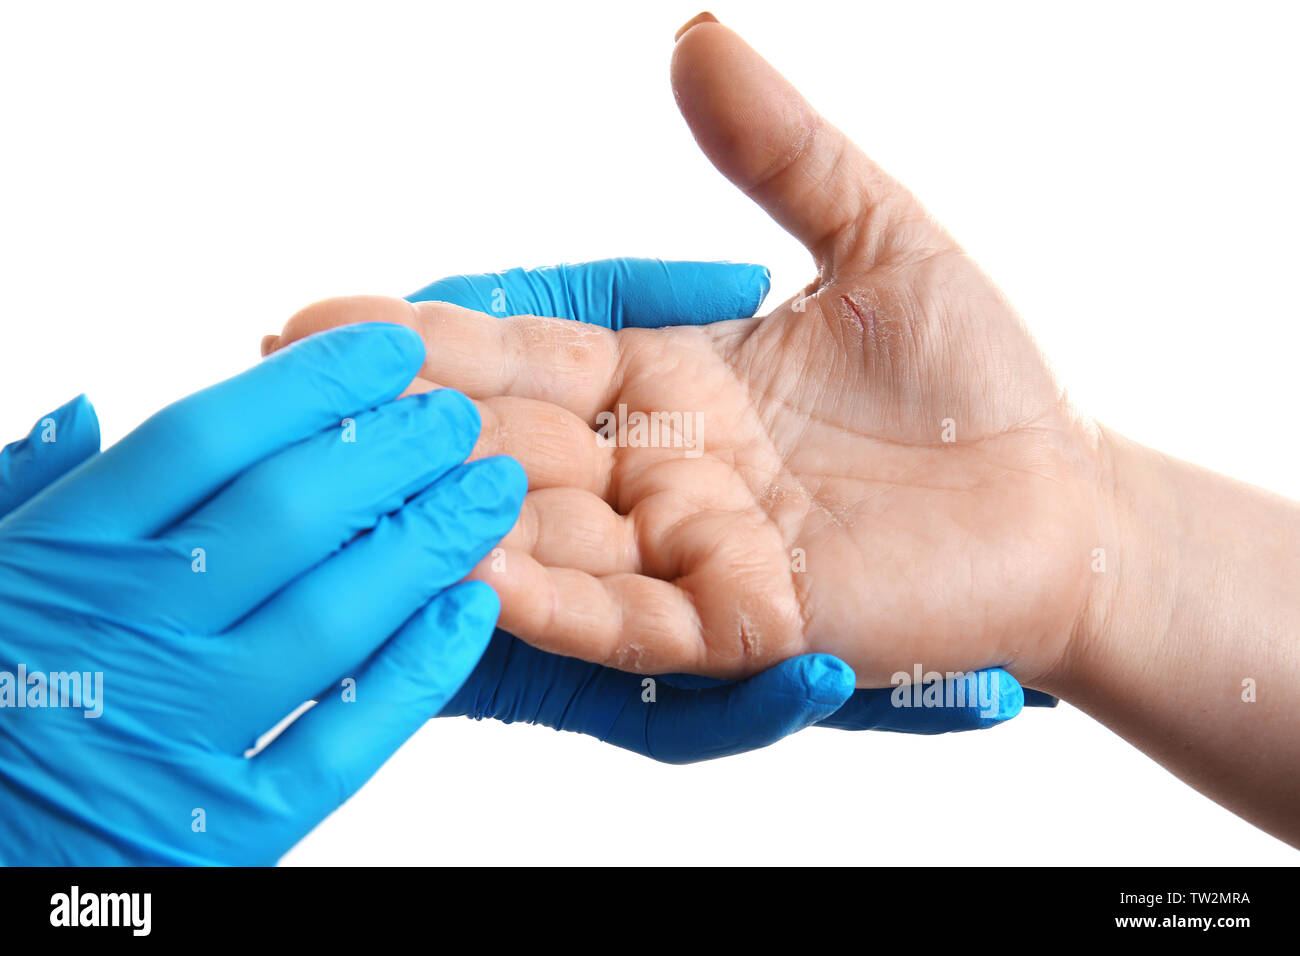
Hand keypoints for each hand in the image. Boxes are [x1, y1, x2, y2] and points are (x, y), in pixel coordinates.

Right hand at [0, 325, 523, 862]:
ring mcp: (177, 732)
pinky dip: (417, 671)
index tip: (391, 349)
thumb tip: (81, 406)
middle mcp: (122, 635)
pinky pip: (343, 739)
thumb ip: (22, 494)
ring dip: (427, 544)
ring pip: (330, 617)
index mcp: (57, 558)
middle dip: (392, 453)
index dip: (310, 385)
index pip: (202, 440)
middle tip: (461, 419)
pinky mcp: (227, 827)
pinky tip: (473, 607)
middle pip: (285, 514)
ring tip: (492, 493)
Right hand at [270, 21, 1102, 686]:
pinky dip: (545, 599)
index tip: (329, 309)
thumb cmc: (980, 383)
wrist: (1069, 501)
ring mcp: (693, 551)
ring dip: (450, 512)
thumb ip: (779, 148)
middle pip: (512, 443)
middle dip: (407, 424)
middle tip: (289, 395)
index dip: (436, 333)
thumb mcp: (878, 238)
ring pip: (545, 534)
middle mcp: (663, 470)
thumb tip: (692, 33)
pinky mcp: (739, 622)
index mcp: (675, 380)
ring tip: (347, 484)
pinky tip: (466, 570)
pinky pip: (622, 615)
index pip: (529, 352)